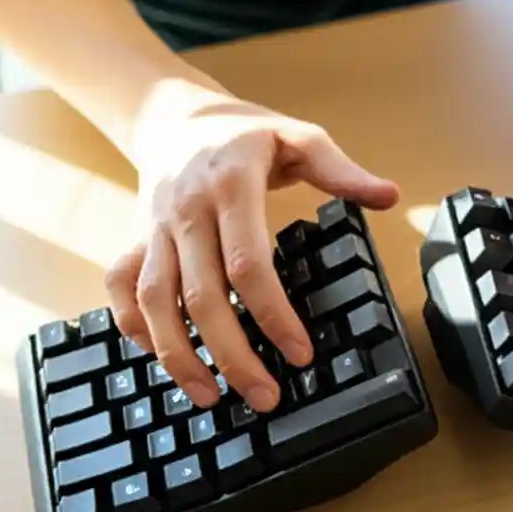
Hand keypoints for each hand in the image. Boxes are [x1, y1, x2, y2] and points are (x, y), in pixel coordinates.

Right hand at [105, 97, 398, 411]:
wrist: (172, 114)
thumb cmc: (242, 132)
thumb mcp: (298, 137)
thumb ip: (342, 171)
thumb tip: (390, 196)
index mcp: (231, 185)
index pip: (247, 264)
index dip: (273, 315)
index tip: (299, 354)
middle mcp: (186, 212)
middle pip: (202, 297)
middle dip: (231, 355)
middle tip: (265, 396)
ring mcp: (154, 230)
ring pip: (155, 303)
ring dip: (179, 356)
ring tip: (209, 397)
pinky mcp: (134, 241)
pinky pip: (122, 292)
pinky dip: (135, 328)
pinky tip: (162, 359)